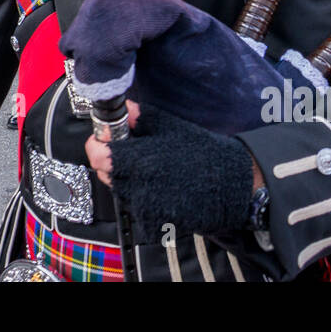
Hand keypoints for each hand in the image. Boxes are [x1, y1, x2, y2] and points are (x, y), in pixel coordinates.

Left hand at [93, 102, 255, 236]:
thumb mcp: (171, 126)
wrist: (232, 184)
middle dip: (112, 161)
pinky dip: (142, 198)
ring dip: (127, 180)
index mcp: (141, 160)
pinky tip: (161, 188)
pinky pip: (136, 208)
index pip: (97, 155)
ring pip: (120, 191)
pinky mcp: (154, 223)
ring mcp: (146, 208)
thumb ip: (140, 117)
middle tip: (132, 153)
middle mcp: (139, 187)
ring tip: (153, 171)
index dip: (98, 145)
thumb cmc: (203, 152)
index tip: (106, 139)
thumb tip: (120, 108)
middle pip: (105, 174)